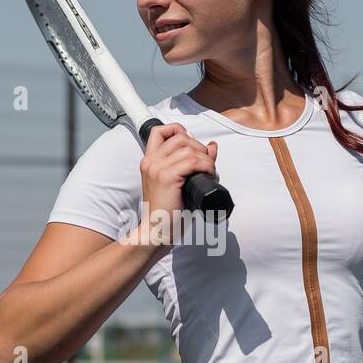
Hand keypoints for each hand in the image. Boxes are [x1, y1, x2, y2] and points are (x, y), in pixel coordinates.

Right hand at [139, 123, 218, 240]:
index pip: (159, 131)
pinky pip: (193, 161)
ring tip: (209, 173)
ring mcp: (157, 168)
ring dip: (205, 159)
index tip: (190, 144)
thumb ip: (194, 162)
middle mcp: (150, 161)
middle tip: (205, 165)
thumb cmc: (168, 212)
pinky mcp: (166, 177)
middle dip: (199, 147)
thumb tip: (212, 146)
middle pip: (180, 137)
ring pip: (189, 148)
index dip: (177, 130)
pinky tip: (209, 175)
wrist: (156, 231)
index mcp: (149, 161)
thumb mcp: (180, 183)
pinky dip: (206, 166)